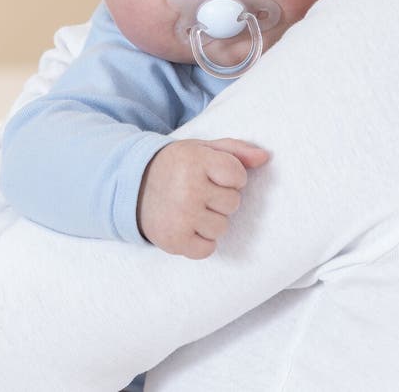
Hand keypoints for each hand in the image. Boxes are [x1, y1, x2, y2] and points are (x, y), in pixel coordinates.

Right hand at [136, 138, 268, 258]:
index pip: (238, 176)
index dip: (231, 176)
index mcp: (196, 161)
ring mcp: (181, 216)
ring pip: (222, 227)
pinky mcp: (173, 240)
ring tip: (191, 208)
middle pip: (233, 203)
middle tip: (198, 191)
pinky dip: (201, 241)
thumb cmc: (176, 165)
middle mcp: (189, 189)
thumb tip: (265, 158)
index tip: (214, 174)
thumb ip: (236, 150)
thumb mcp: (203, 148)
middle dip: (220, 198)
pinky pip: (208, 249)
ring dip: (211, 220)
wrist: (132, 186)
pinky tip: (187, 225)